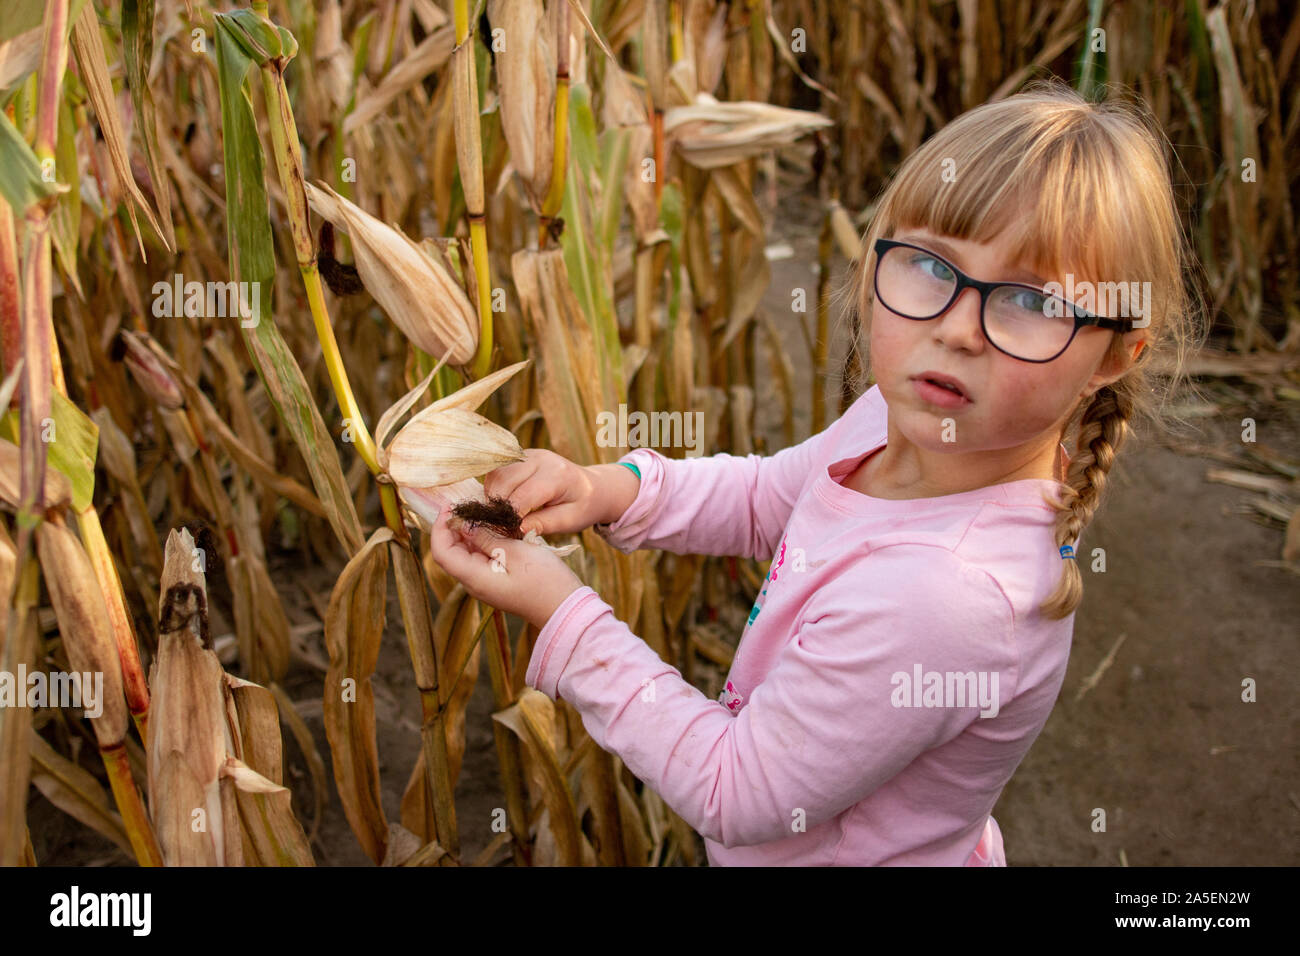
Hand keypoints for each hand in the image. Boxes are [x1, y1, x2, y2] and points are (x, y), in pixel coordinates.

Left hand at [425, 500, 585, 629]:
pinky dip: (480, 541)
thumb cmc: (545, 581)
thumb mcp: (517, 552)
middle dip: (452, 527)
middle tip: (465, 504)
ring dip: (467, 533)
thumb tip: (466, 525)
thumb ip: (488, 538)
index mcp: (475, 578)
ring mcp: (485, 583)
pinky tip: (492, 527)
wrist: (565, 608)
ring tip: (480, 511)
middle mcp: (474, 583)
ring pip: (465, 554)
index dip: (440, 528)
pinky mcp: (496, 581)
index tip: (450, 507)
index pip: (442, 552)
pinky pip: (479, 559)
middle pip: (450, 553)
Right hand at [483, 448, 637, 534]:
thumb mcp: (570, 520)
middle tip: (500, 526)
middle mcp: (541, 458)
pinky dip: (495, 488)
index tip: (506, 533)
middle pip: (504, 480)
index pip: (523, 495)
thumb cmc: (583, 506)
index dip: (510, 516)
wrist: (593, 486)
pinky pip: (498, 471)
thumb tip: (516, 529)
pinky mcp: (520, 456)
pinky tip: (504, 503)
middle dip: (498, 506)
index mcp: (557, 474)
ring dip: (493, 496)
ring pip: (497, 473)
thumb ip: (544, 524)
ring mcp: (529, 454)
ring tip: (502, 515)